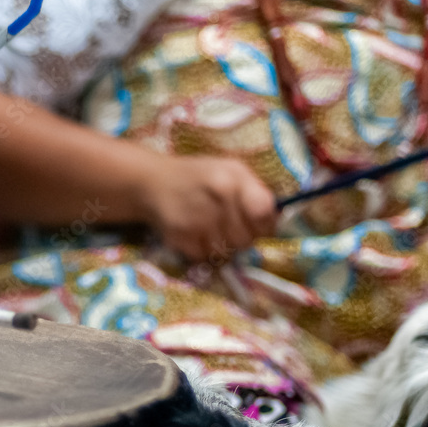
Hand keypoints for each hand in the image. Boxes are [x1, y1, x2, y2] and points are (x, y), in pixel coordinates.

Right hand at [140, 156, 277, 262]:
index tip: (258, 222)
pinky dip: (203, 250)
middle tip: (231, 226)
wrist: (151, 183)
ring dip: (223, 245)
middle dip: (243, 236)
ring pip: (227, 251)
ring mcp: (196, 223)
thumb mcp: (230, 169)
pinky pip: (205, 256)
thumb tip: (276, 218)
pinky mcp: (179, 239)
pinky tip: (196, 234)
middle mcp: (216, 202)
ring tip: (212, 229)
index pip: (263, 213)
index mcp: (231, 180)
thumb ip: (255, 190)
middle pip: (247, 239)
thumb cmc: (198, 175)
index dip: (265, 222)